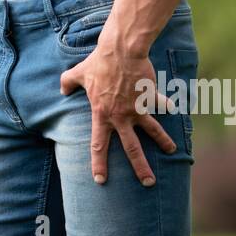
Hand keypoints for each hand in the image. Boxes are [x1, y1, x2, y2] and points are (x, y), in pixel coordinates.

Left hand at [60, 45, 175, 185]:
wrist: (120, 52)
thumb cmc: (98, 62)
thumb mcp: (78, 73)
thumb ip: (68, 82)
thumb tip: (62, 89)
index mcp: (102, 114)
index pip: (99, 144)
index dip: (99, 163)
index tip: (100, 180)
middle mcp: (120, 116)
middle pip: (131, 148)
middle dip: (140, 168)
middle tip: (148, 183)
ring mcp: (137, 108)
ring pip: (152, 131)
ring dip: (163, 142)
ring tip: (172, 151)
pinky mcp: (149, 97)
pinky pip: (160, 103)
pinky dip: (166, 104)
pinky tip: (172, 107)